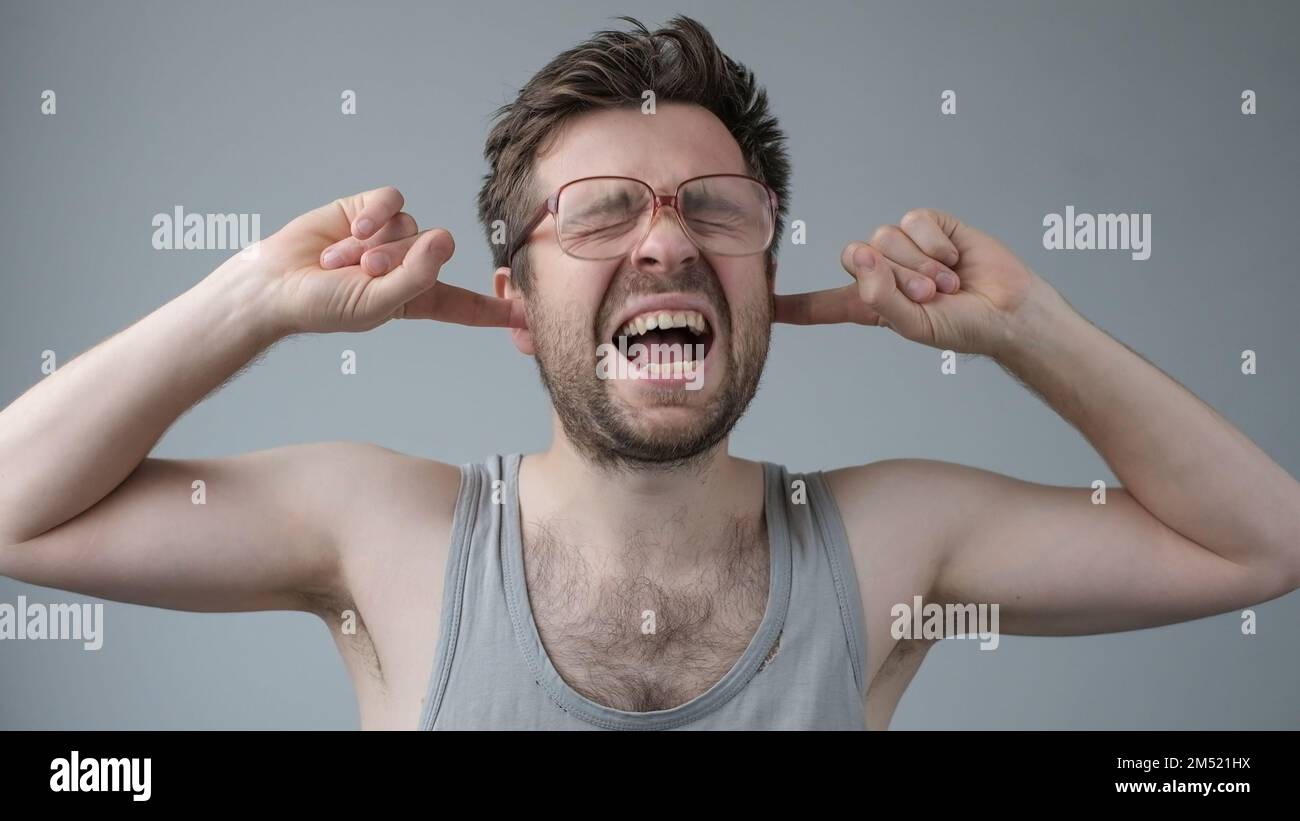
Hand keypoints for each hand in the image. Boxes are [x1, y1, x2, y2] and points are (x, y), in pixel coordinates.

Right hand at [221, 185, 525, 335]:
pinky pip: (392, 201)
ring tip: (341, 259)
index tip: (530, 315)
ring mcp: (389, 236)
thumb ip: (417, 276)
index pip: (465, 304)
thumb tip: (445, 237)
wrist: (275, 284)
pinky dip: (374, 214)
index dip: (496, 308)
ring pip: (411, 225)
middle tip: (361, 273)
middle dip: (395, 260)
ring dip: (375, 243)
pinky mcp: (369, 210)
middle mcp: (408, 266)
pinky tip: (351, 229)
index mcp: (418, 299)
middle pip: (433, 250)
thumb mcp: (377, 303)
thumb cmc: (323, 306)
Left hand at [774, 208, 1044, 355]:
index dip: (789, 305)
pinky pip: (914, 221)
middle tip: (930, 295)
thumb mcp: (916, 325)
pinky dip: (936, 243)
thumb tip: (860, 257)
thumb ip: (880, 299)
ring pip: (884, 237)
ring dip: (920, 263)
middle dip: (896, 277)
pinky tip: (955, 257)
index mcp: (868, 304)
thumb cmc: (964, 326)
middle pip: (855, 256)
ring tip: (946, 281)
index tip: (758, 304)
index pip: (819, 305)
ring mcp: (903, 246)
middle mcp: (881, 271)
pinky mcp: (928, 224)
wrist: (1008, 309)